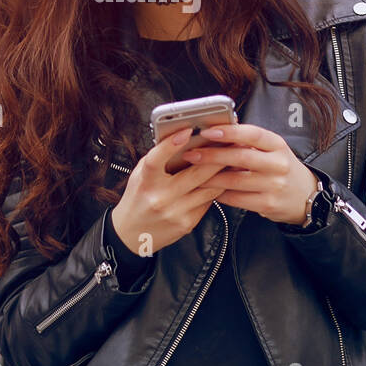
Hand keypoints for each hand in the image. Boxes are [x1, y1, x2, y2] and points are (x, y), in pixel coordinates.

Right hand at [110, 125, 231, 255]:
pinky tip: (224, 180)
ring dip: (223, 172)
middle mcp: (160, 198)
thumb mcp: (140, 175)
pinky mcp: (187, 223)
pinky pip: (208, 202)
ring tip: (233, 159)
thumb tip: (183, 138)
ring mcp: (176, 212)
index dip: (171, 144)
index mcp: (145, 182)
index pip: (156, 160)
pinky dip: (217, 189)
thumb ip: (158, 158)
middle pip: (195, 174)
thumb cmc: (137, 199)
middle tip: (230, 142)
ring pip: (208, 188)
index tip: (187, 130)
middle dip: (216, 156)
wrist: (132, 234)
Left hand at [179, 122, 318, 224]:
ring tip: (192, 172)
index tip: (207, 131)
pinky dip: (219, 193)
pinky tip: (207, 189)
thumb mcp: (272, 150)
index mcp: (277, 145)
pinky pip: (236, 199)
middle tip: (191, 154)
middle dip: (212, 155)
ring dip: (209, 177)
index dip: (229, 132)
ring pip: (235, 180)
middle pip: (241, 157)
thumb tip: (215, 133)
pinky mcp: (268, 204)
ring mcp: (274, 186)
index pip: (253, 134)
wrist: (305, 196)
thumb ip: (248, 143)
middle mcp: (278, 164)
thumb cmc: (280, 169)